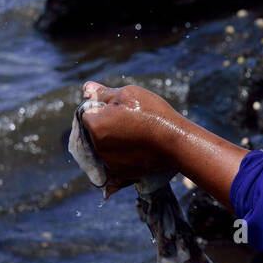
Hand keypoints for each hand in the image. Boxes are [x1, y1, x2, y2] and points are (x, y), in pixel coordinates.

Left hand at [78, 81, 180, 197]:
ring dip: (112, 141)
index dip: (102, 108)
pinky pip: (113, 163)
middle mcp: (97, 147)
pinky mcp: (119, 174)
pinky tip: (135, 150)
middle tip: (129, 121)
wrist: (176, 144)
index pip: (86, 113)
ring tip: (135, 136)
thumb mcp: (129, 94)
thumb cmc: (153, 114)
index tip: (120, 109)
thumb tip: (85, 88)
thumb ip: (104, 93)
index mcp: (95, 126)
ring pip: (103, 147)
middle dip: (105, 125)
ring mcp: (108, 163)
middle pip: (93, 132)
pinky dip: (120, 156)